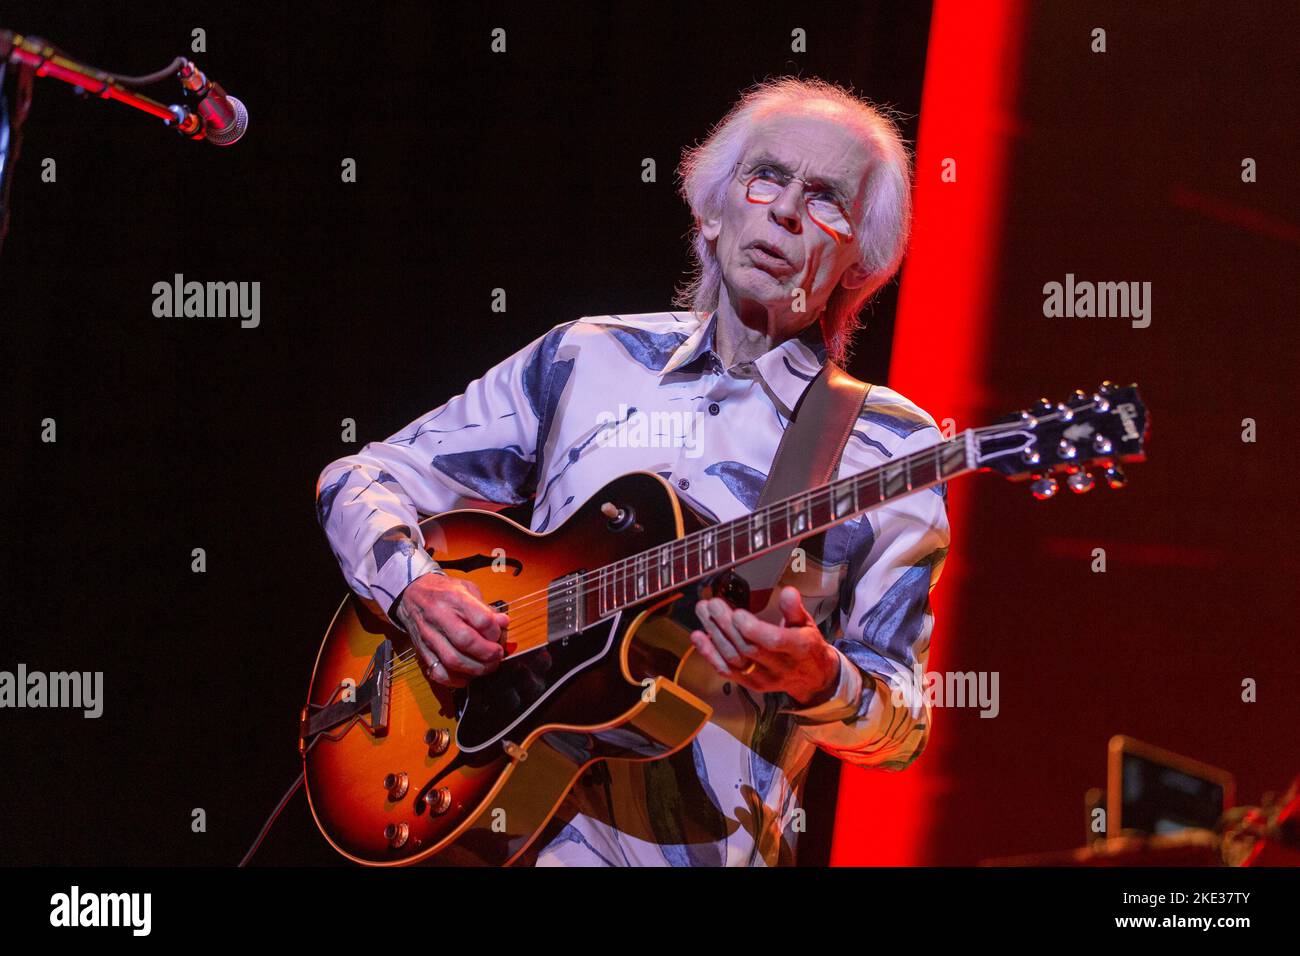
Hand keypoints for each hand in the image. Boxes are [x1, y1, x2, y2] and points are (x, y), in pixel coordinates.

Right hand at [394, 574, 509, 687]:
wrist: (412, 594)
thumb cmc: (443, 591)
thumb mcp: (467, 589)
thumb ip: (486, 608)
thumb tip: (503, 623)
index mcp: (454, 598)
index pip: (481, 619)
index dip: (495, 632)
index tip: (498, 635)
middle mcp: (439, 617)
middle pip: (466, 642)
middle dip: (487, 654)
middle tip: (497, 655)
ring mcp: (429, 636)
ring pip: (453, 661)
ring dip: (475, 669)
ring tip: (487, 666)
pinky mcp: (422, 650)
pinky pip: (438, 672)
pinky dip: (455, 679)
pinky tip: (467, 676)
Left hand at [690, 586, 840, 705]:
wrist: (811, 677)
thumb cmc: (806, 645)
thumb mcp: (806, 623)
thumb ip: (794, 608)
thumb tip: (788, 592)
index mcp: (799, 649)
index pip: (775, 641)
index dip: (754, 629)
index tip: (737, 613)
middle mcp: (780, 667)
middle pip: (749, 648)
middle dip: (727, 625)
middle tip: (713, 604)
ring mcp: (764, 678)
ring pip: (735, 658)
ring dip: (715, 635)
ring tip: (703, 612)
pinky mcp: (750, 684)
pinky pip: (727, 671)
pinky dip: (710, 655)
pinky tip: (698, 638)